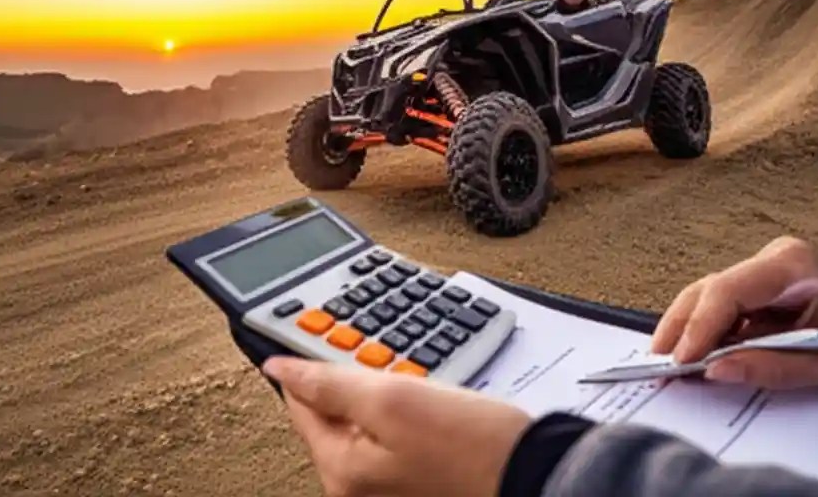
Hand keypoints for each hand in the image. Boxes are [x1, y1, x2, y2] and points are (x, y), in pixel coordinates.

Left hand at [262, 356, 530, 496]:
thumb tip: (278, 369)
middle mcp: (356, 491)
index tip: (316, 335)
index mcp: (341, 473)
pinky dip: (405, 418)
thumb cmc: (475, 446)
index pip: (300, 405)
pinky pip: (392, 441)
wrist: (539, 475)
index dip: (310, 364)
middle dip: (357, 384)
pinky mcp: (414, 486)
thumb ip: (327, 384)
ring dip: (385, 398)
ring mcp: (386, 491)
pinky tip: (434, 409)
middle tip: (391, 366)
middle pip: (332, 417)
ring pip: (365, 426)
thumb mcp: (392, 400)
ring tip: (421, 389)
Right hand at [651, 236, 817, 388]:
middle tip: (659, 366)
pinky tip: (690, 355)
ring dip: (683, 330)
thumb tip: (715, 371)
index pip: (727, 291)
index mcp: (792, 265)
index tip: (682, 362)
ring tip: (667, 364)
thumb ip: (774, 368)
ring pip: (704, 295)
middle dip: (678, 329)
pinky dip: (701, 332)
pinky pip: (717, 306)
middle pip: (706, 290)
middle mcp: (770, 259)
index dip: (699, 328)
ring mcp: (760, 269)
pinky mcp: (754, 285)